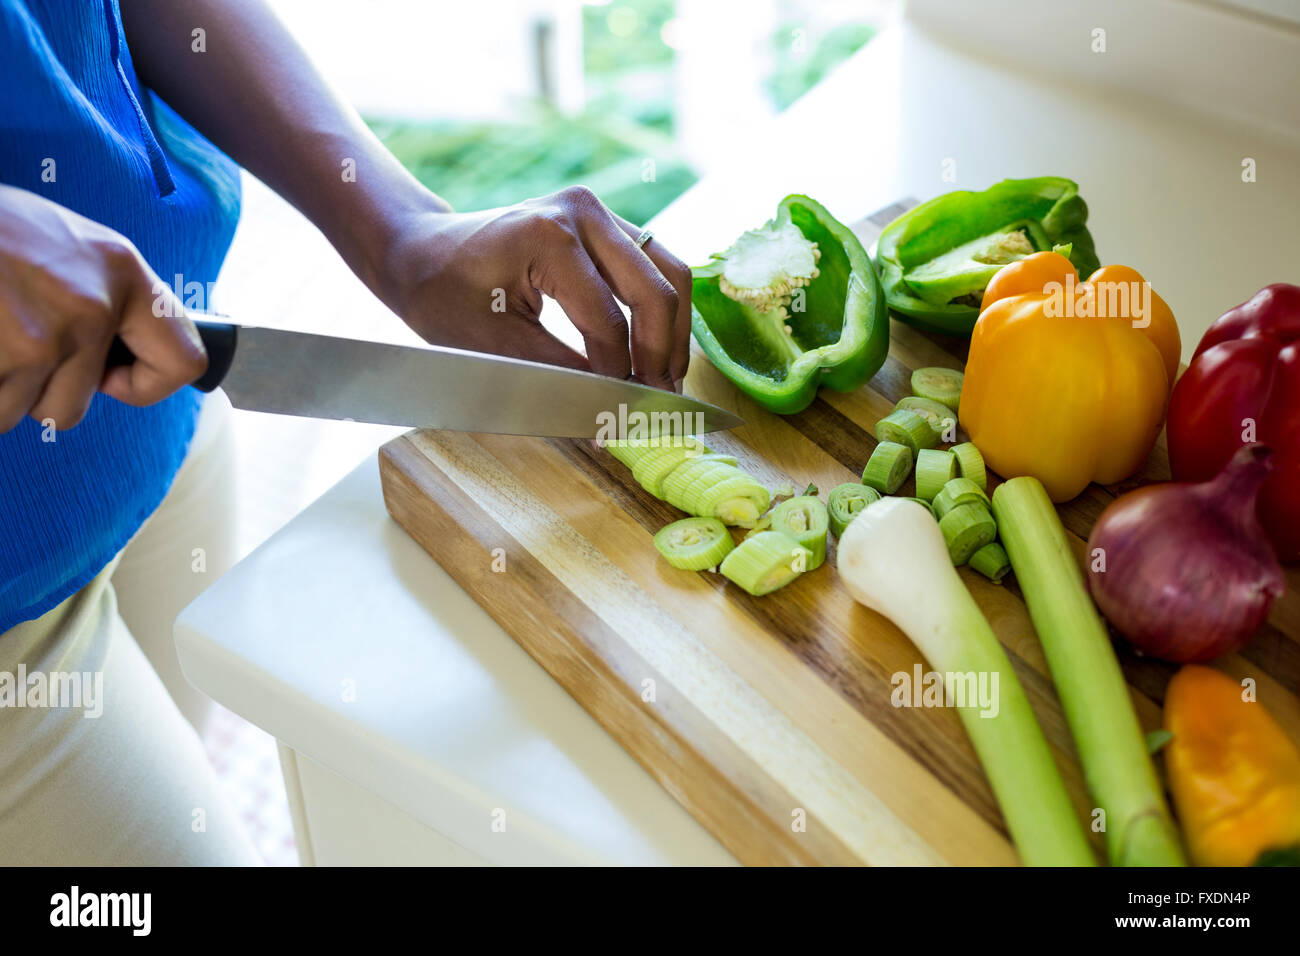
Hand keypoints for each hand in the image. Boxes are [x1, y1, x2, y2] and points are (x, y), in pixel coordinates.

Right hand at [0, 186, 206, 431]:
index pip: (183, 361)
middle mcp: (93, 308)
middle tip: (9, 342)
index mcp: (122, 272)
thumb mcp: (66, 243)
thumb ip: (101, 297)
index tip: (108, 377)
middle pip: (70, 408)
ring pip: (17, 412)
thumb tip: (118, 358)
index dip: (144, 384)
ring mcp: (42, 337)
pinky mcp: (1, 355)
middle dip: (33, 392)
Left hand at [376, 186, 691, 390]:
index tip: (616, 423)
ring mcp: (598, 211)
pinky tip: (655, 348)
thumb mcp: (493, 347)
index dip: (617, 379)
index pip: (607, 323)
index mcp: (549, 237)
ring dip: (675, 329)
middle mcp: (583, 212)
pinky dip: (661, 307)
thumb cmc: (443, 298)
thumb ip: (559, 374)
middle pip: (656, 289)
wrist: (421, 253)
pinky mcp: (604, 222)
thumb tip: (612, 409)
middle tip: (659, 402)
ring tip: (666, 378)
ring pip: (669, 270)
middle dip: (661, 354)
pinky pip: (654, 263)